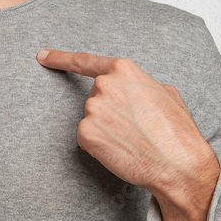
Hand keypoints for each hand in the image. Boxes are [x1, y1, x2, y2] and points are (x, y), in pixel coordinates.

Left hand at [36, 49, 219, 220]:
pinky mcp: (86, 132)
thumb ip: (140, 84)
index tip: (42, 57)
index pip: (84, 61)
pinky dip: (99, 146)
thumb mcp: (165, 92)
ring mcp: (93, 108)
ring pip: (91, 119)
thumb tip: (133, 89)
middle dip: (109, 111)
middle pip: (94, 98)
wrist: (179, 164)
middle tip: (135, 127)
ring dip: (106, 130)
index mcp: (123, 69)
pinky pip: (86, 138)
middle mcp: (104, 85)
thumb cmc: (177, 130)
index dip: (60, 58)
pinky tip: (120, 150)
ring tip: (132, 139)